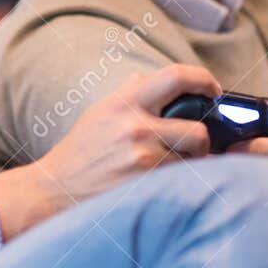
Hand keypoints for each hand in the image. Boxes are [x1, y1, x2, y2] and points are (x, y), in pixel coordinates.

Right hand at [0, 65, 222, 238]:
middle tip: (193, 147)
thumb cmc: (79, 153)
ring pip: (193, 163)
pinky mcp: (144, 187)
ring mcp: (141, 159)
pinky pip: (180, 184)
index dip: (204, 79)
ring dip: (189, 167)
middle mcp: (135, 127)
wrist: (54, 191)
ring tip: (171, 170)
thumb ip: (129, 94)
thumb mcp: (100, 113)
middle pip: (198, 130)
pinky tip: (162, 187)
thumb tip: (152, 78)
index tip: (213, 89)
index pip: (175, 76)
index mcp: (124, 103)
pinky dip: (179, 185)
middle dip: (202, 142)